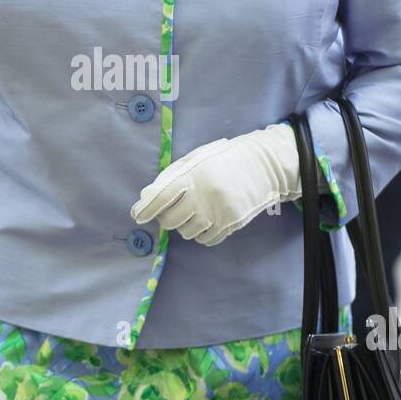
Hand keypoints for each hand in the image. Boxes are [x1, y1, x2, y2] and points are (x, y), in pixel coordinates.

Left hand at [130, 122, 300, 246]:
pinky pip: (205, 240)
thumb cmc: (222, 160)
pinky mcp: (230, 224)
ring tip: (193, 211)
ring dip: (184, 225)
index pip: (160, 197)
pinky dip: (201, 233)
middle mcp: (203, 196)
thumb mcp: (195, 160)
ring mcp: (217, 212)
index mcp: (191, 175)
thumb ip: (169, 177)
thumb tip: (145, 198)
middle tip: (170, 209)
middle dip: (166, 217)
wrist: (262, 166)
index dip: (145, 209)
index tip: (138, 215)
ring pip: (186, 232)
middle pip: (170, 221)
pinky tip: (206, 220)